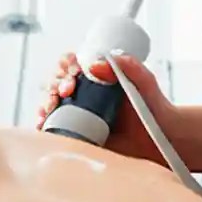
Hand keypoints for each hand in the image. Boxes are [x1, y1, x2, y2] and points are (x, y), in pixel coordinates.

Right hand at [37, 51, 177, 164]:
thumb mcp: (144, 80)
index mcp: (97, 76)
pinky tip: (43, 125)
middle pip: (57, 80)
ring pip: (51, 102)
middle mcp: (84, 92)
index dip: (68, 64)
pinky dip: (43, 124)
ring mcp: (78, 113)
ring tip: (50, 108)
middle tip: (67, 91)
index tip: (76, 73)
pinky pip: (53, 127)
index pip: (73, 63)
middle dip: (55, 83)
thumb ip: (128, 66)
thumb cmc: (153, 107)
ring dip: (45, 101)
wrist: (158, 139)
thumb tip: (94, 64)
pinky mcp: (76, 134)